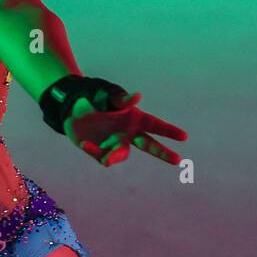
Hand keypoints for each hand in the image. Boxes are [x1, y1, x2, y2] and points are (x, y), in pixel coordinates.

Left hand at [65, 91, 187, 167]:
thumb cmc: (94, 98)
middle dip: (163, 152)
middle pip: (149, 145)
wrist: (71, 110)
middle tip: (177, 160)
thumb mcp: (106, 97)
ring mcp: (115, 143)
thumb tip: (137, 97)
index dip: (169, 131)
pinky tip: (85, 143)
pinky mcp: (101, 151)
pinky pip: (101, 156)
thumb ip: (121, 99)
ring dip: (115, 157)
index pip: (155, 125)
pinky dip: (94, 151)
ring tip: (107, 160)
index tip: (184, 137)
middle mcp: (128, 133)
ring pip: (122, 155)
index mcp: (134, 119)